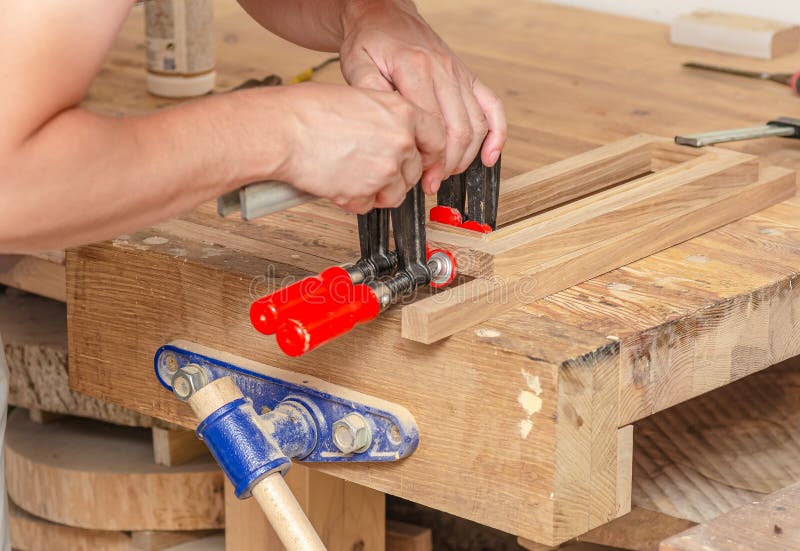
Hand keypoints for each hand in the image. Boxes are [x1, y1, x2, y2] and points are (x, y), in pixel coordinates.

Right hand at [272, 83, 444, 213]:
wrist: (284, 130)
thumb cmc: (308, 111)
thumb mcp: (360, 99)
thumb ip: (386, 118)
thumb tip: (396, 135)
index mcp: (402, 112)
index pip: (437, 138)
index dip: (432, 155)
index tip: (427, 165)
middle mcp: (401, 140)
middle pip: (415, 171)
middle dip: (396, 175)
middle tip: (370, 168)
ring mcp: (386, 169)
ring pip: (396, 193)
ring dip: (377, 191)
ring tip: (351, 176)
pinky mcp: (367, 192)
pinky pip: (370, 205)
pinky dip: (354, 199)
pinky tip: (338, 182)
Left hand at [339, 0, 506, 193]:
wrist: (385, 15)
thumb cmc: (370, 41)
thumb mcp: (357, 65)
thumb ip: (371, 96)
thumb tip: (386, 130)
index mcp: (415, 69)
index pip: (433, 125)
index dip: (430, 158)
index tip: (420, 177)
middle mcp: (443, 71)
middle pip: (459, 129)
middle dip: (448, 164)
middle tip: (432, 183)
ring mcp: (459, 73)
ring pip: (477, 123)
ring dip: (466, 156)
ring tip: (447, 173)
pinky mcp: (467, 76)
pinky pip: (492, 106)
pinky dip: (497, 134)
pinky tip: (490, 156)